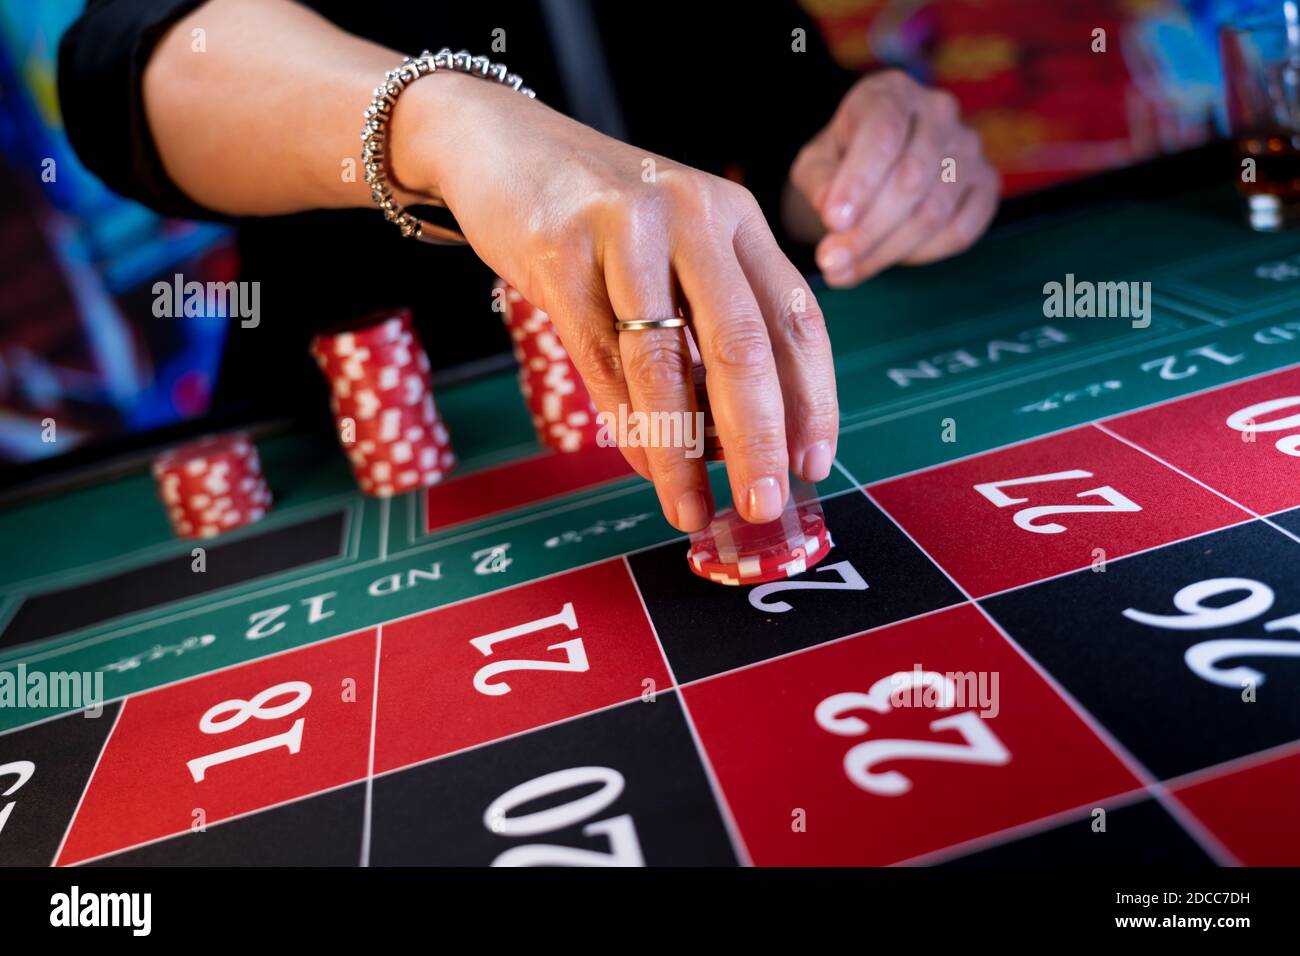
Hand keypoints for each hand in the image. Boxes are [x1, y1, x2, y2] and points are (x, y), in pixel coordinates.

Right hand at [392, 74, 838, 531]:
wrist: (499, 143)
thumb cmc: (596, 215)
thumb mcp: (673, 247)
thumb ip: (708, 322)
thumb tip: (740, 439)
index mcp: (736, 217)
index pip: (796, 317)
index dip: (814, 398)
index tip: (813, 463)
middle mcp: (694, 215)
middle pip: (744, 344)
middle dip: (760, 440)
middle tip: (765, 504)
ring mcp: (627, 229)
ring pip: (667, 364)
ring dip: (683, 453)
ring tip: (691, 510)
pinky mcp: (560, 251)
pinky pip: (602, 361)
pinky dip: (628, 425)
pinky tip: (644, 467)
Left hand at [789, 70, 998, 287]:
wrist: (877, 167)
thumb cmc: (841, 162)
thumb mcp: (815, 164)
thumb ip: (819, 184)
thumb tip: (835, 217)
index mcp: (891, 93)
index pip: (883, 134)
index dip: (858, 182)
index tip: (833, 222)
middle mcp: (938, 112)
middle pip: (911, 178)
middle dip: (868, 230)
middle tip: (832, 262)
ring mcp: (969, 147)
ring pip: (934, 211)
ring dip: (886, 250)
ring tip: (845, 270)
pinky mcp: (986, 183)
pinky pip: (961, 230)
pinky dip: (922, 255)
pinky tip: (888, 258)